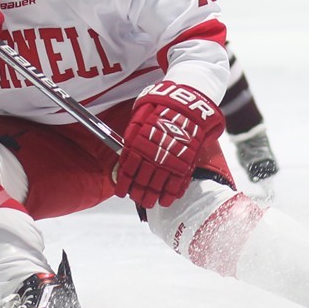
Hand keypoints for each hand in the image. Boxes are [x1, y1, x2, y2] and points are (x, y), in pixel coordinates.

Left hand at [114, 82, 224, 208]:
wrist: (186, 104)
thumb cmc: (160, 109)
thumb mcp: (138, 119)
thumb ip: (131, 138)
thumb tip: (124, 155)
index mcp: (137, 146)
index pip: (127, 172)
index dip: (124, 185)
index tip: (122, 192)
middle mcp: (152, 156)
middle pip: (142, 182)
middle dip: (138, 194)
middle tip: (137, 199)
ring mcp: (169, 161)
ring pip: (158, 186)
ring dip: (153, 197)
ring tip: (150, 203)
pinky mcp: (185, 163)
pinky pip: (177, 184)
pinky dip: (172, 194)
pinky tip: (167, 199)